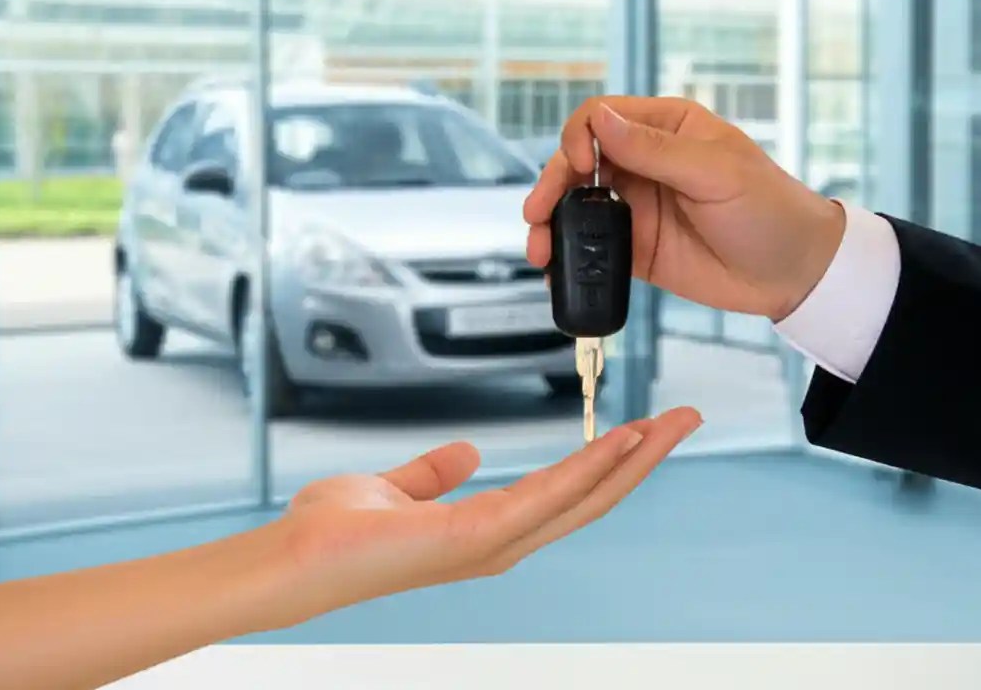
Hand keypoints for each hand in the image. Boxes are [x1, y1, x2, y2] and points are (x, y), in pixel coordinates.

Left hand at [251, 406, 701, 630]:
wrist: (293, 561)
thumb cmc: (333, 534)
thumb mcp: (396, 487)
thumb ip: (434, 473)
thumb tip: (467, 452)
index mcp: (488, 529)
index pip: (567, 494)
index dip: (612, 463)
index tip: (646, 428)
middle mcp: (502, 543)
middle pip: (592, 499)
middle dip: (643, 460)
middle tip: (686, 419)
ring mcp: (493, 545)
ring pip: (582, 499)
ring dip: (631, 460)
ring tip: (670, 424)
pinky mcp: (476, 537)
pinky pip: (546, 498)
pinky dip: (588, 469)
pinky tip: (617, 440)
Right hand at [524, 96, 846, 320]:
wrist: (796, 274)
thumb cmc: (770, 210)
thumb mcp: (717, 173)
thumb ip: (655, 150)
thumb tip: (600, 122)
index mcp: (667, 129)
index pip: (601, 118)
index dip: (579, 138)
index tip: (578, 165)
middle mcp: (646, 163)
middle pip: (579, 164)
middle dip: (552, 186)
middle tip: (536, 214)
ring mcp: (639, 206)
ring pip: (578, 207)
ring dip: (552, 224)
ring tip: (539, 250)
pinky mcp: (638, 248)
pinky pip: (594, 248)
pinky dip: (571, 257)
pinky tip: (558, 270)